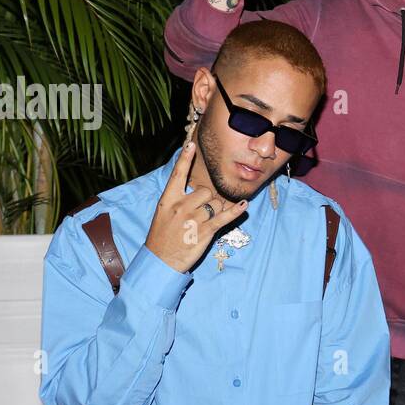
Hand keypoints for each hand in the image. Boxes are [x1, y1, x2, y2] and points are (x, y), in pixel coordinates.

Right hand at [143, 142, 246, 272]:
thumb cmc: (162, 236)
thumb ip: (178, 199)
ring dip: (216, 210)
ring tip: (204, 222)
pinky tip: (244, 205)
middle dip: (209, 199)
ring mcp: (192, 219)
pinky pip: (224, 218)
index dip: (185, 159)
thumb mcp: (163, 213)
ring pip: (216, 204)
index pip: (177, 175)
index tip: (190, 144)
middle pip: (205, 191)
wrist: (160, 260)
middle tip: (201, 213)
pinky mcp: (204, 232)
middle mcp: (180, 207)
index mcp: (168, 200)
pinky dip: (236, 212)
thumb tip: (199, 190)